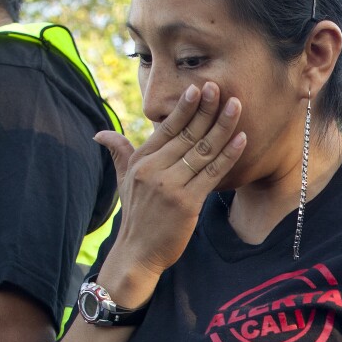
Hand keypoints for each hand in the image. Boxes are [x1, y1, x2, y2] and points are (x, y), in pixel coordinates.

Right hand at [95, 82, 245, 303]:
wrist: (137, 254)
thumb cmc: (136, 216)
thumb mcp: (123, 181)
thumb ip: (119, 153)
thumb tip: (100, 134)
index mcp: (140, 161)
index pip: (165, 128)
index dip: (183, 108)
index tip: (198, 88)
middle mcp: (153, 170)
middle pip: (186, 134)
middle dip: (205, 109)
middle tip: (221, 87)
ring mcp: (170, 186)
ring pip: (201, 150)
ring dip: (221, 126)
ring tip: (236, 105)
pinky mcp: (187, 203)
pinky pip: (212, 173)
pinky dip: (228, 154)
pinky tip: (241, 138)